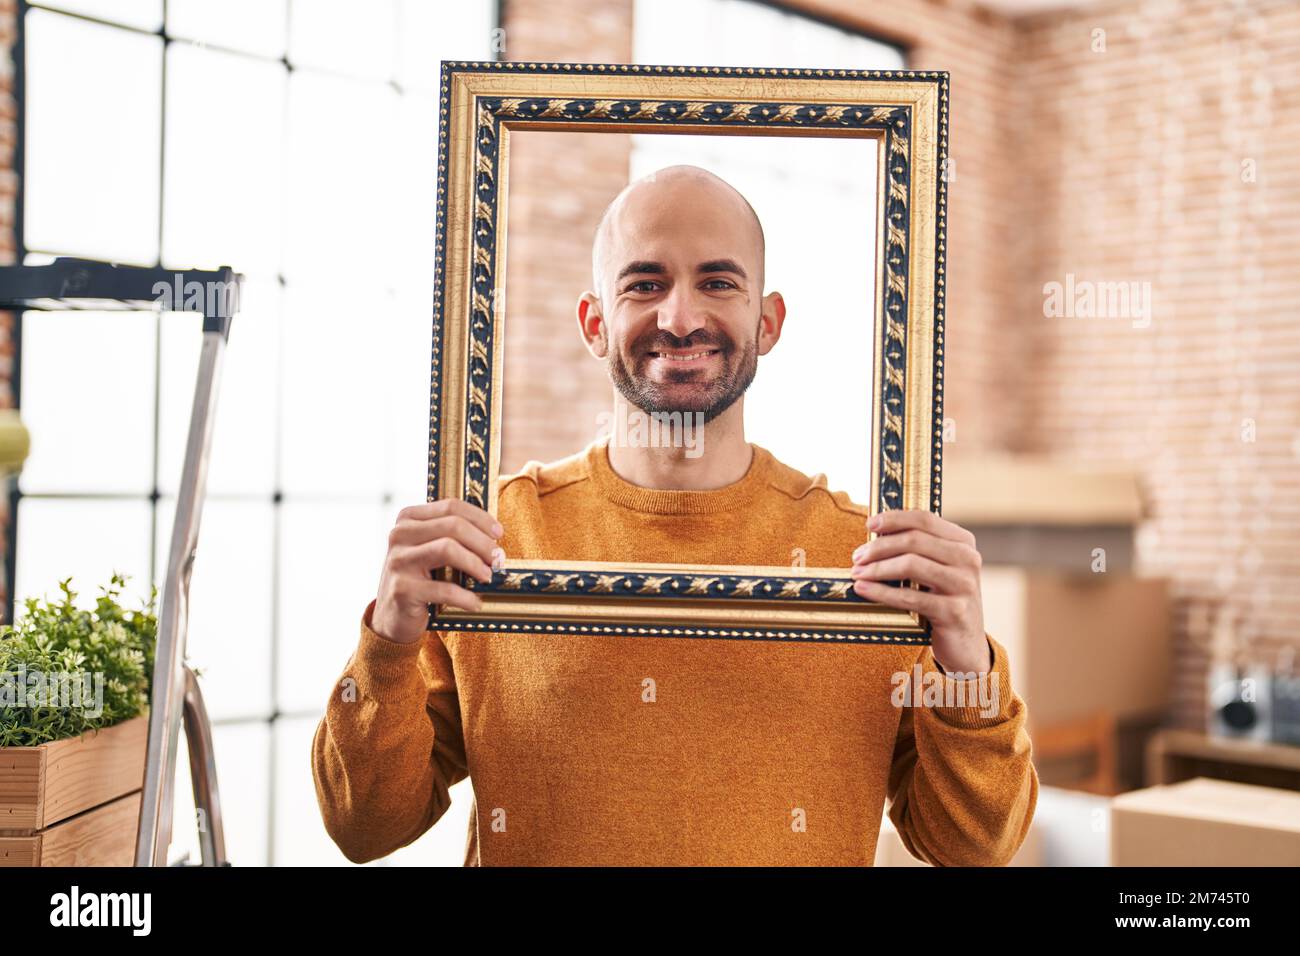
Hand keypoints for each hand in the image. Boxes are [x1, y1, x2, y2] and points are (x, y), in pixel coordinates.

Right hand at [371, 499, 503, 644]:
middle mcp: (399, 535)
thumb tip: (494, 534)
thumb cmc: (420, 579)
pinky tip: (475, 602)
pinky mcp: (402, 589)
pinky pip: (444, 589)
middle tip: (498, 559)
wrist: (392, 617)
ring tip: (488, 576)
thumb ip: (451, 535)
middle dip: (482, 542)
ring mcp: (398, 561)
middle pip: (453, 525)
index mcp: (408, 519)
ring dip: (475, 564)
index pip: (451, 506)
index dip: (480, 518)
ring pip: (448, 549)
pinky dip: (465, 597)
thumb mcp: (430, 550)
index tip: (499, 533)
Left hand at [850, 509, 990, 673]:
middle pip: (914, 540)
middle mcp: (968, 559)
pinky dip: (882, 592)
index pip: (924, 519)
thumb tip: (875, 532)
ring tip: (857, 573)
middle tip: (857, 557)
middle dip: (879, 547)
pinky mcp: (954, 611)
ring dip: (877, 568)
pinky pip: (910, 597)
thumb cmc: (942, 601)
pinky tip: (863, 589)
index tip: (869, 524)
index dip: (894, 518)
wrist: (966, 645)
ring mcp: (964, 585)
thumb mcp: (937, 570)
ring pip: (911, 564)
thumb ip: (917, 550)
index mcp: (963, 542)